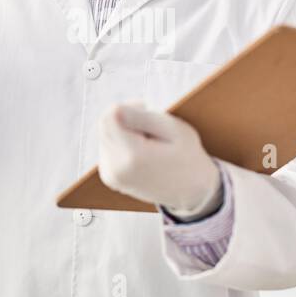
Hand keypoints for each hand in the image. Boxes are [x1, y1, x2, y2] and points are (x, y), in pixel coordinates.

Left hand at [97, 103, 222, 216]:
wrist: (190, 190)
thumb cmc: (186, 155)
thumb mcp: (173, 128)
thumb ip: (142, 116)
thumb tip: (114, 111)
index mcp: (133, 155)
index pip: (110, 117)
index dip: (128, 106)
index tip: (146, 110)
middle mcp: (116, 169)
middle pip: (105, 125)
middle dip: (126, 120)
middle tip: (151, 129)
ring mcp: (111, 175)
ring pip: (105, 136)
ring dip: (124, 133)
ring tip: (148, 144)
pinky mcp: (109, 178)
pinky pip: (106, 148)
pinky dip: (121, 145)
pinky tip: (140, 152)